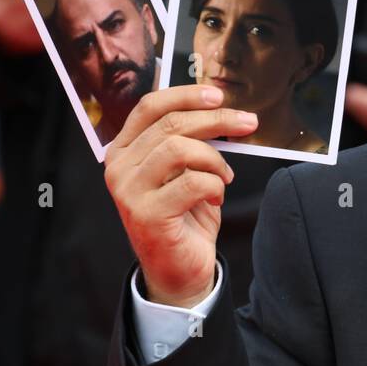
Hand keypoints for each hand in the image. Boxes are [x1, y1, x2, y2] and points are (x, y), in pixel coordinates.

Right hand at [104, 85, 258, 307]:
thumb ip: (189, 140)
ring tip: (224, 176)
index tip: (218, 95)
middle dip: (216, 119)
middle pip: (171, 124)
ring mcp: (129, 191)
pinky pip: (193, 182)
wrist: (178, 270)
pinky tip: (215, 199)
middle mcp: (119, 167)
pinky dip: (215, 186)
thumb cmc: (184, 215)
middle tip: (247, 123)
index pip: (150, 106)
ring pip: (180, 148)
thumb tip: (221, 109)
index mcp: (124, 149)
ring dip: (214, 159)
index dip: (186, 95)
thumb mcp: (185, 170)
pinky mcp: (146, 214)